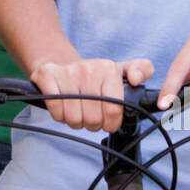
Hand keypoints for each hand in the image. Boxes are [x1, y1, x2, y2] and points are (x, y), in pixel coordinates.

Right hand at [31, 57, 153, 132]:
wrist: (61, 64)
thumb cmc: (94, 76)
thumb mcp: (121, 70)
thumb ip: (142, 70)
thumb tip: (136, 79)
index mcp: (108, 69)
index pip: (114, 110)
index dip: (111, 124)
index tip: (108, 123)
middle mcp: (88, 68)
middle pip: (93, 118)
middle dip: (92, 124)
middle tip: (91, 117)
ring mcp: (67, 72)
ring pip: (74, 118)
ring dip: (75, 122)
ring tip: (78, 112)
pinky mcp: (47, 76)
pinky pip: (56, 110)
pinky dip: (59, 115)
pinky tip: (64, 108)